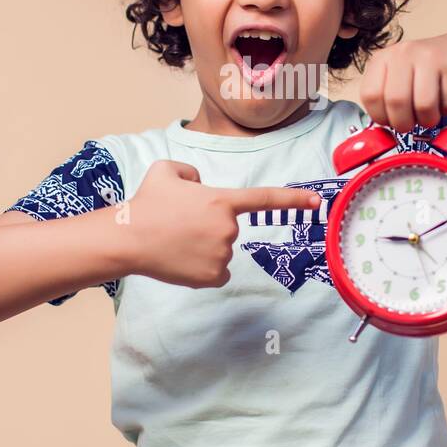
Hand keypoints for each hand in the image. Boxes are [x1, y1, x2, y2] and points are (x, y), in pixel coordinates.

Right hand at [120, 160, 321, 288]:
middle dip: (209, 225)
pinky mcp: (213, 276)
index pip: (266, 198)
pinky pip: (217, 271)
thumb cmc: (146, 202)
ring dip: (203, 246)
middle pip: (229, 227)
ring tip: (176, 240)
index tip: (317, 202)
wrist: (128, 238)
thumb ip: (191, 173)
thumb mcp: (167, 170)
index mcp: (222, 200)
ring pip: (221, 250)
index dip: (294, 199)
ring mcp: (222, 255)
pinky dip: (203, 268)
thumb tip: (200, 187)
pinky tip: (182, 259)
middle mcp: (228, 229)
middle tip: (180, 223)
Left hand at [358, 34, 446, 131]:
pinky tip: (445, 100)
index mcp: (383, 59)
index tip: (389, 121)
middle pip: (396, 101)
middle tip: (410, 124)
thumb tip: (382, 128)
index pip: (371, 95)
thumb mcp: (396, 78)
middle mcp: (404, 53)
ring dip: (427, 119)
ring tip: (429, 113)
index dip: (380, 116)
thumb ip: (384, 98)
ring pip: (424, 105)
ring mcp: (430, 56)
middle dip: (403, 123)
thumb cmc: (423, 71)